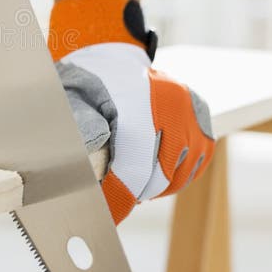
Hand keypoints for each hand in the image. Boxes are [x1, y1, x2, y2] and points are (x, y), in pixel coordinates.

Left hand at [49, 0, 214, 223]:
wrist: (111, 52)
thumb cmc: (85, 80)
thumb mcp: (69, 101)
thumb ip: (75, 135)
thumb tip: (74, 176)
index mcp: (137, 102)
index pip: (134, 171)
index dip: (119, 200)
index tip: (105, 219)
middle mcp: (171, 105)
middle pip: (158, 177)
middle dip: (132, 193)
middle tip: (111, 197)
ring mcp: (191, 110)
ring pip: (178, 174)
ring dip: (154, 186)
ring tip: (130, 179)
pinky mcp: (202, 115)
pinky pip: (196, 163)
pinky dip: (176, 173)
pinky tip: (153, 169)